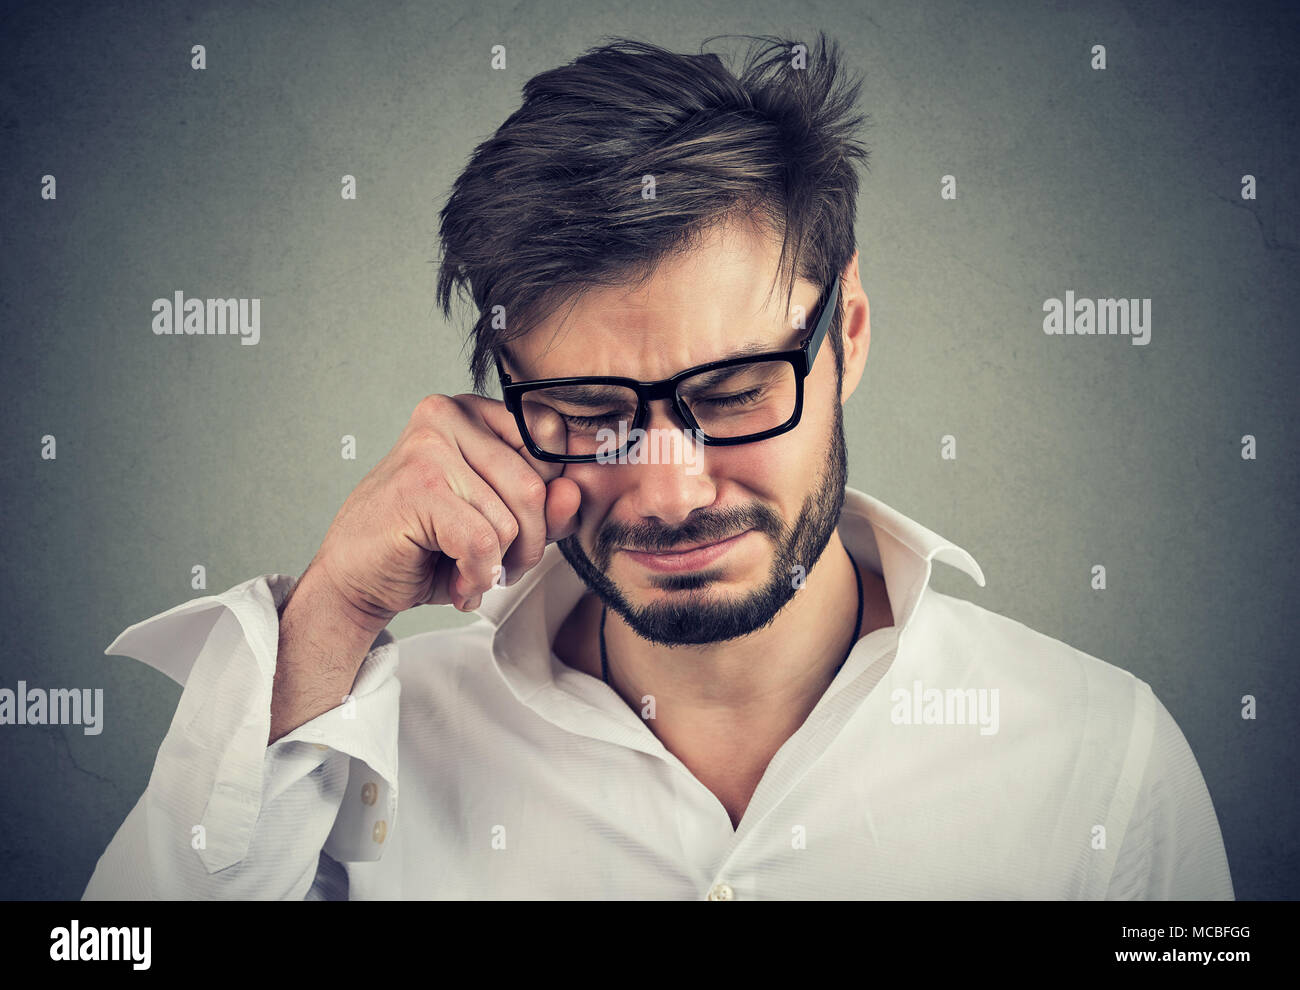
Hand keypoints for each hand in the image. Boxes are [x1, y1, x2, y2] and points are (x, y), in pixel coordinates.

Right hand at [303, 393, 580, 631]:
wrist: (356, 580)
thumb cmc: (427, 547)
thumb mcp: (502, 526)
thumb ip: (545, 509)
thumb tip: (574, 491)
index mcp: (472, 412)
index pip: (550, 438)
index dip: (551, 495)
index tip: (523, 529)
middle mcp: (448, 416)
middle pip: (535, 485)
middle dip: (529, 543)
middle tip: (498, 565)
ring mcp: (429, 448)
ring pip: (512, 518)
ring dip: (501, 565)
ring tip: (470, 572)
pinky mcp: (417, 489)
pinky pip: (484, 543)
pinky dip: (478, 576)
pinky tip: (458, 581)